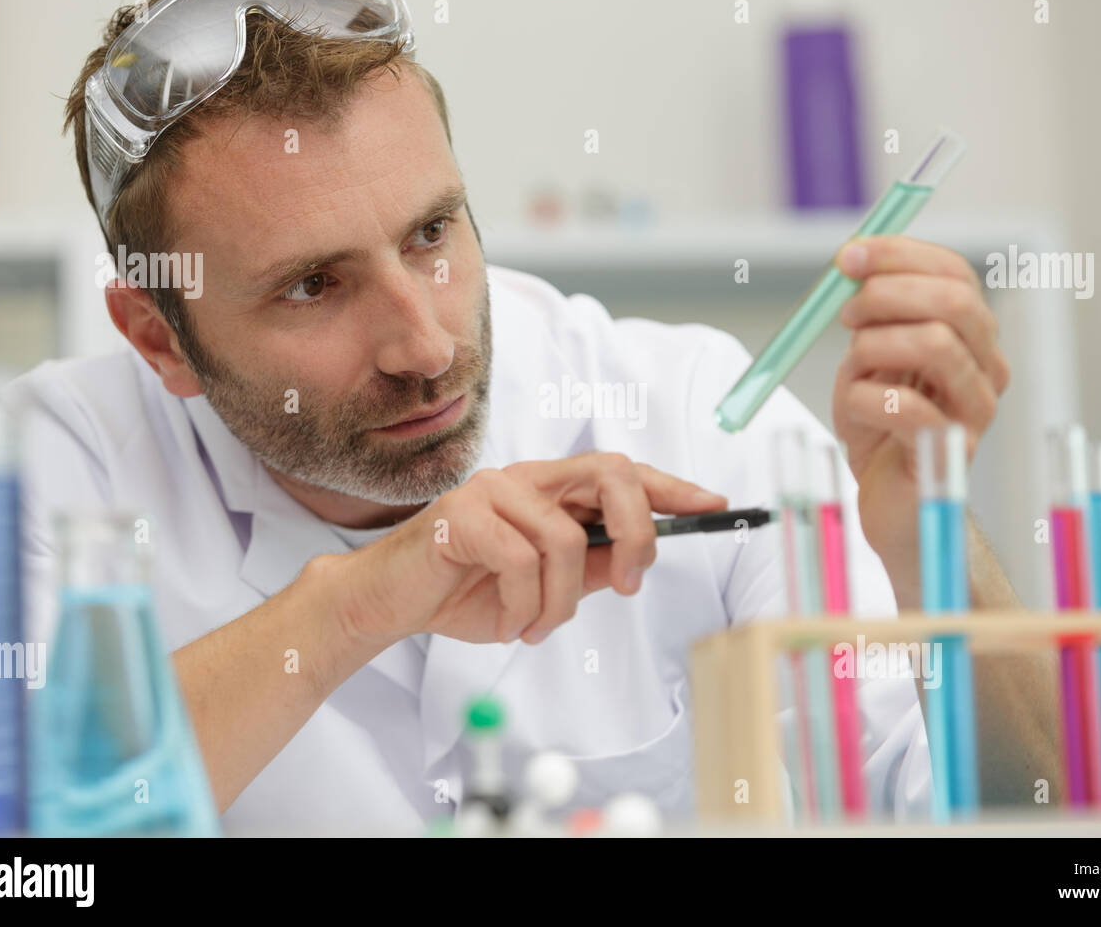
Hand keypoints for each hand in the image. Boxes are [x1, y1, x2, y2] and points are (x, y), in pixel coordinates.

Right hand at [333, 452, 727, 646]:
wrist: (386, 602)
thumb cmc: (462, 591)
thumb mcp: (540, 588)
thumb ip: (584, 567)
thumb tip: (634, 559)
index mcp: (547, 490)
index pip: (620, 473)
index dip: (670, 486)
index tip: (713, 505)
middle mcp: (524, 479)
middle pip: (609, 475)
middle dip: (635, 533)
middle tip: (625, 586)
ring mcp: (492, 490)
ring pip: (565, 539)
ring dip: (559, 602)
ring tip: (534, 627)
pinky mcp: (462, 514)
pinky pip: (520, 562)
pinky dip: (521, 606)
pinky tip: (506, 621)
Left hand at [830, 235, 1009, 604]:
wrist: (890, 500)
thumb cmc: (879, 425)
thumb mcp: (868, 357)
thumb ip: (869, 313)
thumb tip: (851, 262)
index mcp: (971, 336)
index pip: (954, 273)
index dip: (899, 256)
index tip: (848, 257)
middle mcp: (986, 368)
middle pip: (955, 302)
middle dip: (887, 294)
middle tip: (845, 315)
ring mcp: (975, 412)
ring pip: (936, 346)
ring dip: (874, 346)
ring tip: (852, 369)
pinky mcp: (951, 453)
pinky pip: (907, 409)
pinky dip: (863, 399)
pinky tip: (854, 409)